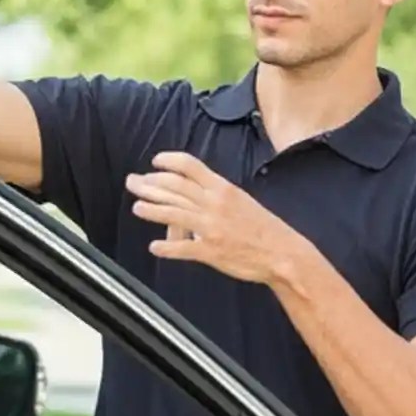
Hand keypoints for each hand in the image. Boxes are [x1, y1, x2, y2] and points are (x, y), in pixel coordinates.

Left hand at [125, 151, 311, 284]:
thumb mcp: (240, 201)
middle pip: (175, 188)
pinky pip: (184, 248)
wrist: (283, 253)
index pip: (190, 166)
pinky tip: (154, 247)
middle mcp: (214, 204)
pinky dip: (166, 248)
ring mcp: (211, 228)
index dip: (168, 161)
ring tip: (137, 208)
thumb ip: (215, 195)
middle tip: (133, 182)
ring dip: (152, 210)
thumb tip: (191, 193)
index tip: (154, 162)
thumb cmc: (263, 228)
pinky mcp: (211, 251)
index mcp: (223, 189)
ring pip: (174, 214)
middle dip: (149, 184)